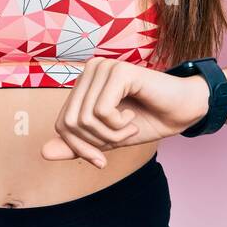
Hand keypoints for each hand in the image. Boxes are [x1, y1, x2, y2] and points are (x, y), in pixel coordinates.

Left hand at [41, 57, 211, 167]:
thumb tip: (43, 153)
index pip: (61, 125)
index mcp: (83, 83)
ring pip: (85, 119)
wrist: (183, 111)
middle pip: (70, 123)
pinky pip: (102, 111)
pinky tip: (133, 116)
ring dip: (111, 135)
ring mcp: (103, 67)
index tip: (101, 159)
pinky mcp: (118, 71)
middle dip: (95, 142)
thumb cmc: (147, 120)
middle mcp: (89, 70)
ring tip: (130, 126)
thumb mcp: (107, 139)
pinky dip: (119, 126)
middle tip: (122, 137)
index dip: (79, 149)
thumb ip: (77, 144)